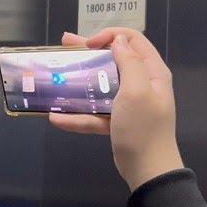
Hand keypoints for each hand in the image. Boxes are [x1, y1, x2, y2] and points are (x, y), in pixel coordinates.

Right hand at [49, 29, 183, 190]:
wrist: (148, 170)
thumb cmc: (142, 128)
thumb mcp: (137, 91)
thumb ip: (129, 62)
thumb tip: (119, 40)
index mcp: (152, 73)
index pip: (132, 40)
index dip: (109, 36)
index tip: (87, 45)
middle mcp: (142, 84)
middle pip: (114, 59)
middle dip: (88, 52)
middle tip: (63, 45)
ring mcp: (128, 103)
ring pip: (100, 85)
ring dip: (78, 81)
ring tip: (55, 76)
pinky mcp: (117, 121)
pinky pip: (94, 113)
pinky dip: (77, 115)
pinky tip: (56, 118)